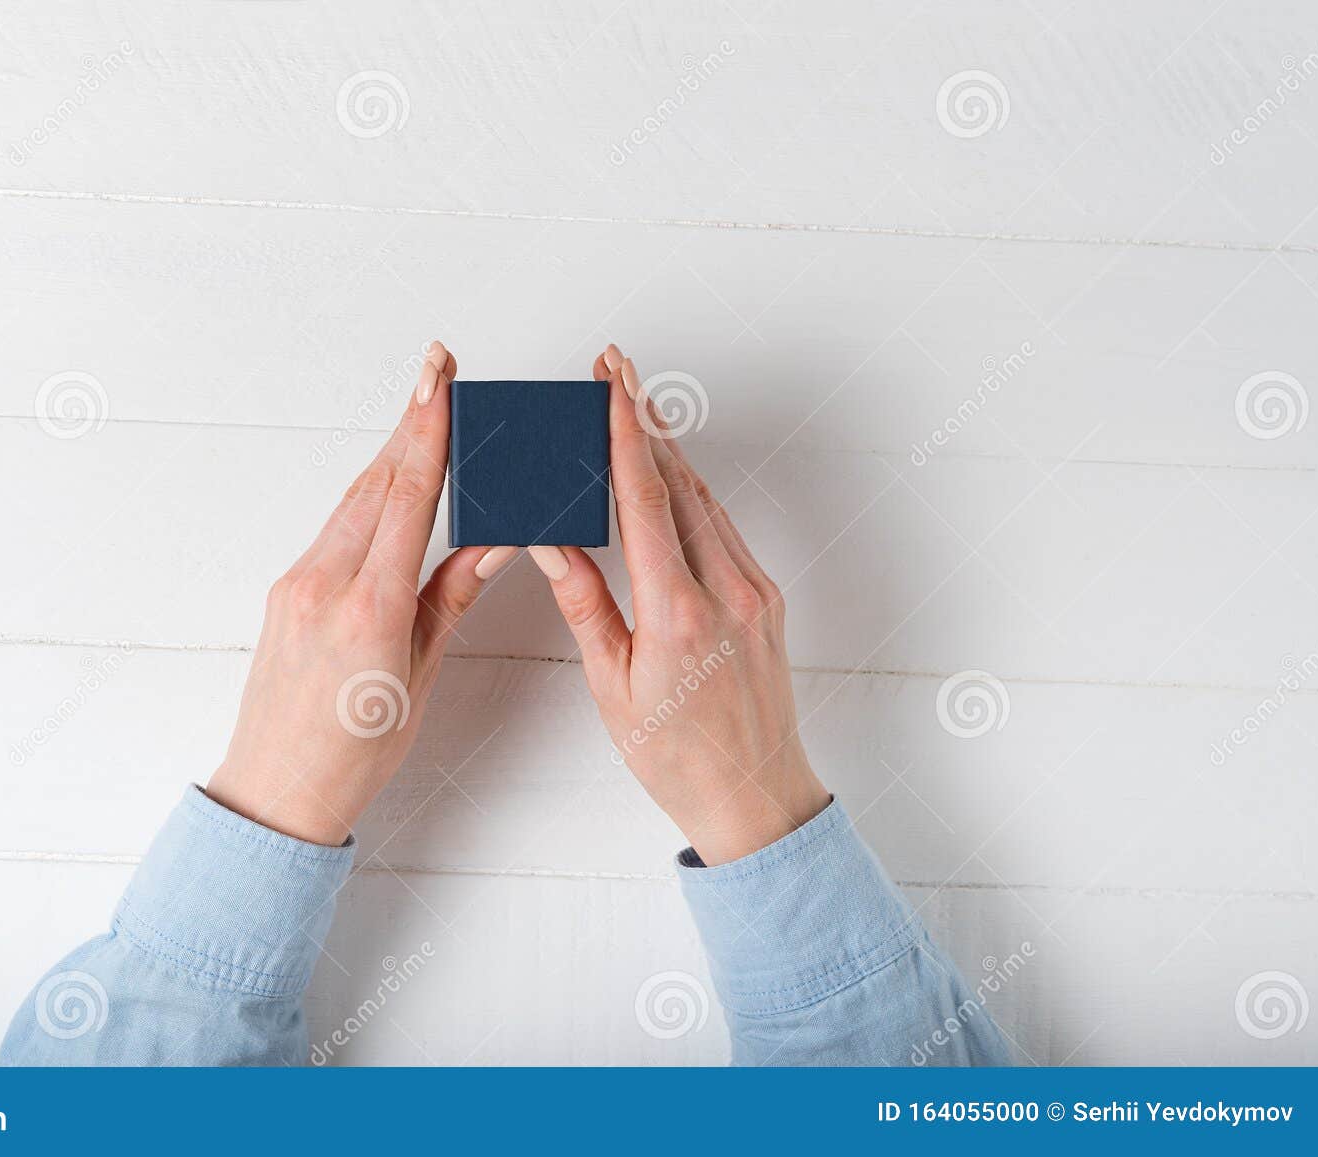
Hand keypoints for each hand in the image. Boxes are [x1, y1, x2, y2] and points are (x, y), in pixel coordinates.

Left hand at [207, 342, 515, 845]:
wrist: (278, 789)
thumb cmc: (355, 751)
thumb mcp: (419, 675)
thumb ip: (451, 597)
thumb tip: (495, 542)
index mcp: (370, 607)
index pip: (408, 499)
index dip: (428, 433)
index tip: (440, 382)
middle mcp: (327, 584)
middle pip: (378, 483)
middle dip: (411, 422)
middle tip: (436, 368)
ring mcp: (298, 584)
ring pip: (354, 501)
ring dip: (391, 454)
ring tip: (421, 410)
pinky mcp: (286, 591)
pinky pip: (334, 528)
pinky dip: (368, 496)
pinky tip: (389, 480)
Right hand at [529, 343, 830, 864]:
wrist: (756, 798)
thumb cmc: (677, 757)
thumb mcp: (613, 686)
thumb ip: (584, 604)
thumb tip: (549, 541)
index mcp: (679, 613)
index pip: (646, 498)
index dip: (625, 430)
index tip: (611, 379)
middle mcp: (727, 591)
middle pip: (680, 482)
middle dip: (644, 418)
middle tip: (616, 368)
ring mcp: (756, 592)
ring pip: (706, 500)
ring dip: (669, 449)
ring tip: (634, 406)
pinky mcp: (768, 600)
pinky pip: (725, 529)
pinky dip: (692, 492)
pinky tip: (671, 476)